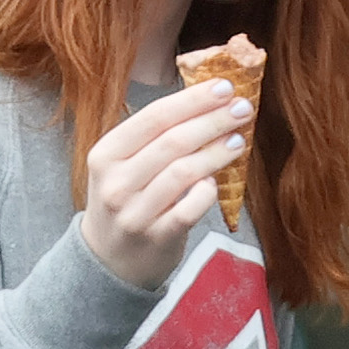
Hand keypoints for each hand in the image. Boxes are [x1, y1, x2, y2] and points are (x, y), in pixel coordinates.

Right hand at [79, 79, 250, 289]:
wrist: (109, 261)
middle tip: (242, 109)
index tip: (224, 87)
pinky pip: (190, 208)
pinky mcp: (156, 237)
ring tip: (238, 141)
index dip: (192, 100)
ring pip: (184, 172)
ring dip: (216, 153)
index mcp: (106, 154)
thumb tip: (208, 100)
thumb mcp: (122, 166)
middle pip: (173, 141)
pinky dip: (208, 192)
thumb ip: (155, 137)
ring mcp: (134, 212)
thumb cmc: (125, 201)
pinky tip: (217, 182)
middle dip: (212, 121)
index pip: (154, 117)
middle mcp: (115, 182)